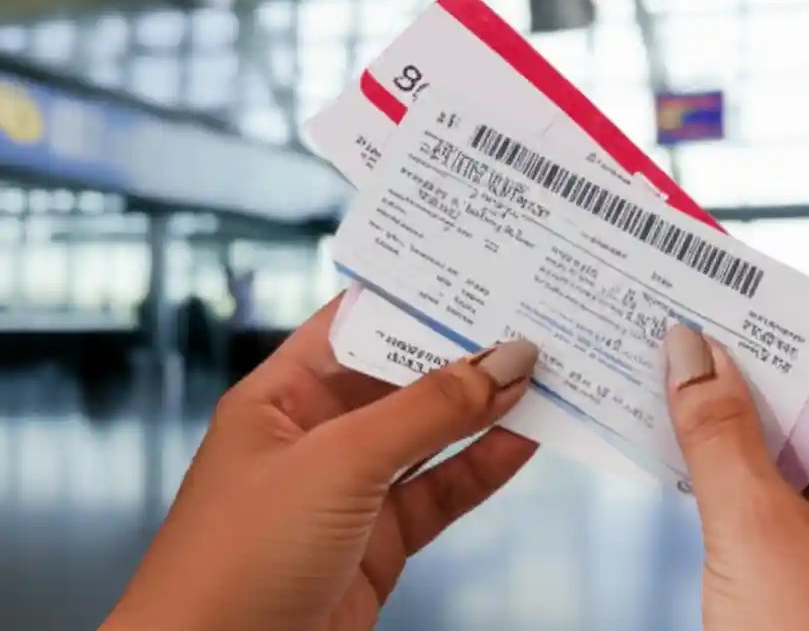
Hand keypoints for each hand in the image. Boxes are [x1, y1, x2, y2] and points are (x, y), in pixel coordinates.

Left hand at [103, 296, 539, 630]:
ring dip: (484, 410)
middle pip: (401, 380)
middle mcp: (313, 438)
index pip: (356, 326)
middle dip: (462, 356)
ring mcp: (348, 493)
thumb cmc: (234, 562)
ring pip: (430, 437)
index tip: (477, 278)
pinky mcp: (378, 544)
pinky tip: (523, 441)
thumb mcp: (338, 462)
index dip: (414, 300)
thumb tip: (503, 360)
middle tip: (529, 324)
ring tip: (543, 377)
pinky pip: (441, 492)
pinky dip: (484, 467)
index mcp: (280, 397)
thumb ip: (428, 410)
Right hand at [664, 326, 808, 630]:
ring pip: (793, 458)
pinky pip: (782, 500)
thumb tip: (690, 350)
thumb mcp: (753, 529)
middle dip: (745, 380)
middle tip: (675, 339)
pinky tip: (685, 456)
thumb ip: (719, 434)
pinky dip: (736, 477)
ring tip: (666, 386)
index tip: (720, 302)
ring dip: (733, 429)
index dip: (783, 336)